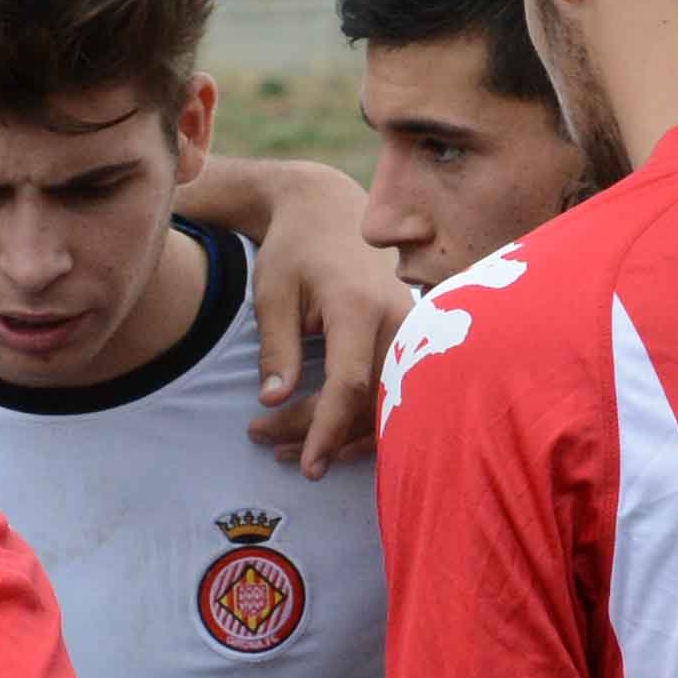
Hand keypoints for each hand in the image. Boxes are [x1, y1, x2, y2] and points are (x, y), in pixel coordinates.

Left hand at [239, 163, 410, 472]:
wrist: (329, 212)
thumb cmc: (296, 250)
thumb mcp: (272, 294)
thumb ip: (276, 349)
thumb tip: (273, 403)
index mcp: (358, 306)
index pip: (348, 384)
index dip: (326, 429)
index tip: (306, 465)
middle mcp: (396, 321)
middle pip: (369, 402)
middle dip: (321, 434)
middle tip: (266, 443)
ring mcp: (410, 333)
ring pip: (385, 405)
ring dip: (339, 434)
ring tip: (282, 445)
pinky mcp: (411, 342)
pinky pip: (395, 394)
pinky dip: (362, 422)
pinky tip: (324, 437)